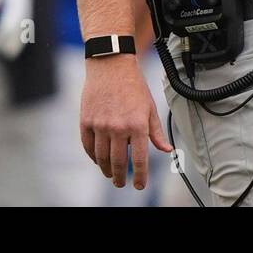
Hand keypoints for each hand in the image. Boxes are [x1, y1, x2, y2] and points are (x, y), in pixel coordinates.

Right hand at [80, 55, 171, 188]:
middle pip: (118, 162)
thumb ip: (156, 132)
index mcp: (137, 125)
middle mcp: (118, 128)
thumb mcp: (150, 107)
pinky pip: (88, 146)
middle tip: (122, 183)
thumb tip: (167, 150)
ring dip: (106, 170)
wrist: (111, 66)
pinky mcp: (86, 121)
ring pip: (101, 157)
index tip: (140, 186)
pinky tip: (98, 160)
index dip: (140, 176)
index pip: (139, 159)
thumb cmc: (134, 86)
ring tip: (111, 174)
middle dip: (121, 177)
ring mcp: (100, 125)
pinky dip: (93, 157)